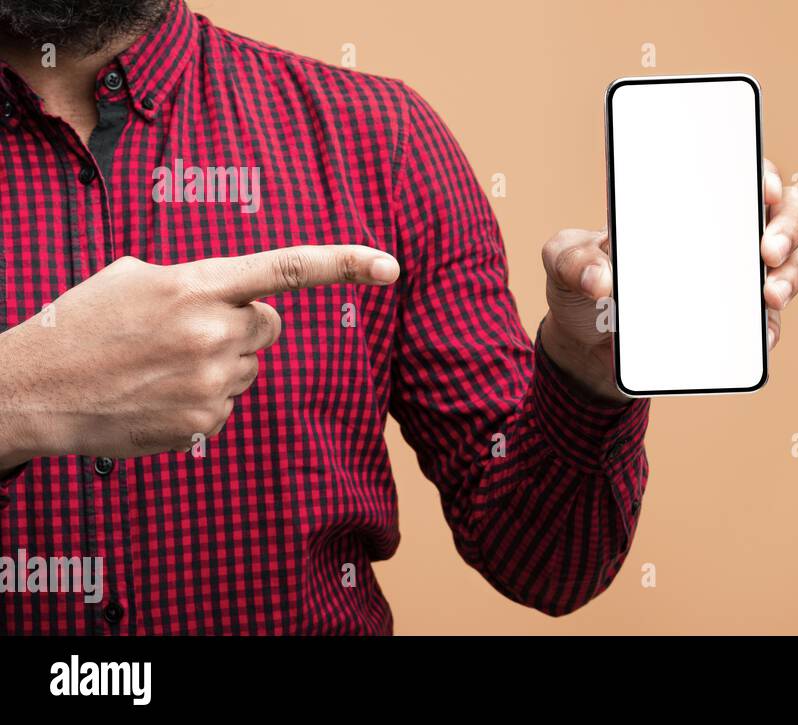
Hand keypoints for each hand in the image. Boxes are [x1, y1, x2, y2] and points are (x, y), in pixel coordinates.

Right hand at [0, 245, 399, 468]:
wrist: (32, 390)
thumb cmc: (82, 324)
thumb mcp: (133, 278)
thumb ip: (198, 281)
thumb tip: (238, 302)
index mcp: (196, 286)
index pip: (286, 270)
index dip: (344, 265)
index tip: (391, 267)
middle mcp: (213, 333)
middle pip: (268, 326)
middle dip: (241, 326)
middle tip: (187, 332)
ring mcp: (211, 383)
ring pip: (248, 368)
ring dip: (219, 363)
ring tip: (158, 366)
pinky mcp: (205, 424)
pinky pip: (228, 404)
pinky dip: (202, 399)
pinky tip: (156, 395)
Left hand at [539, 157, 797, 401]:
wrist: (586, 342)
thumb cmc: (583, 282)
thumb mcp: (565, 262)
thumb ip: (573, 260)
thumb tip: (600, 278)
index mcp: (689, 203)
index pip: (744, 174)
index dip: (766, 175)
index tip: (764, 188)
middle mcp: (725, 234)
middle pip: (783, 217)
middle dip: (788, 229)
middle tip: (766, 250)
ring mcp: (737, 279)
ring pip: (788, 266)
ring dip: (790, 277)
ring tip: (770, 294)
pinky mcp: (737, 324)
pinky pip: (767, 324)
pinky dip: (770, 329)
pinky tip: (764, 338)